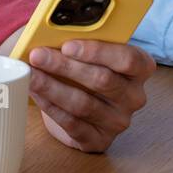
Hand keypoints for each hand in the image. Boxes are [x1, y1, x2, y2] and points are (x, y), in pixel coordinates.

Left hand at [26, 40, 153, 151]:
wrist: (82, 99)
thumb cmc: (86, 66)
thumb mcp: (90, 49)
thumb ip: (80, 38)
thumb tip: (50, 32)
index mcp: (141, 67)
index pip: (128, 59)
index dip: (97, 52)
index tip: (67, 45)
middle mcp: (134, 96)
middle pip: (102, 80)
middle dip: (65, 67)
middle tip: (38, 56)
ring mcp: (118, 121)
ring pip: (84, 104)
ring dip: (53, 87)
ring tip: (31, 75)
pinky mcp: (99, 140)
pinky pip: (73, 124)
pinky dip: (51, 107)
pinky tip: (35, 93)